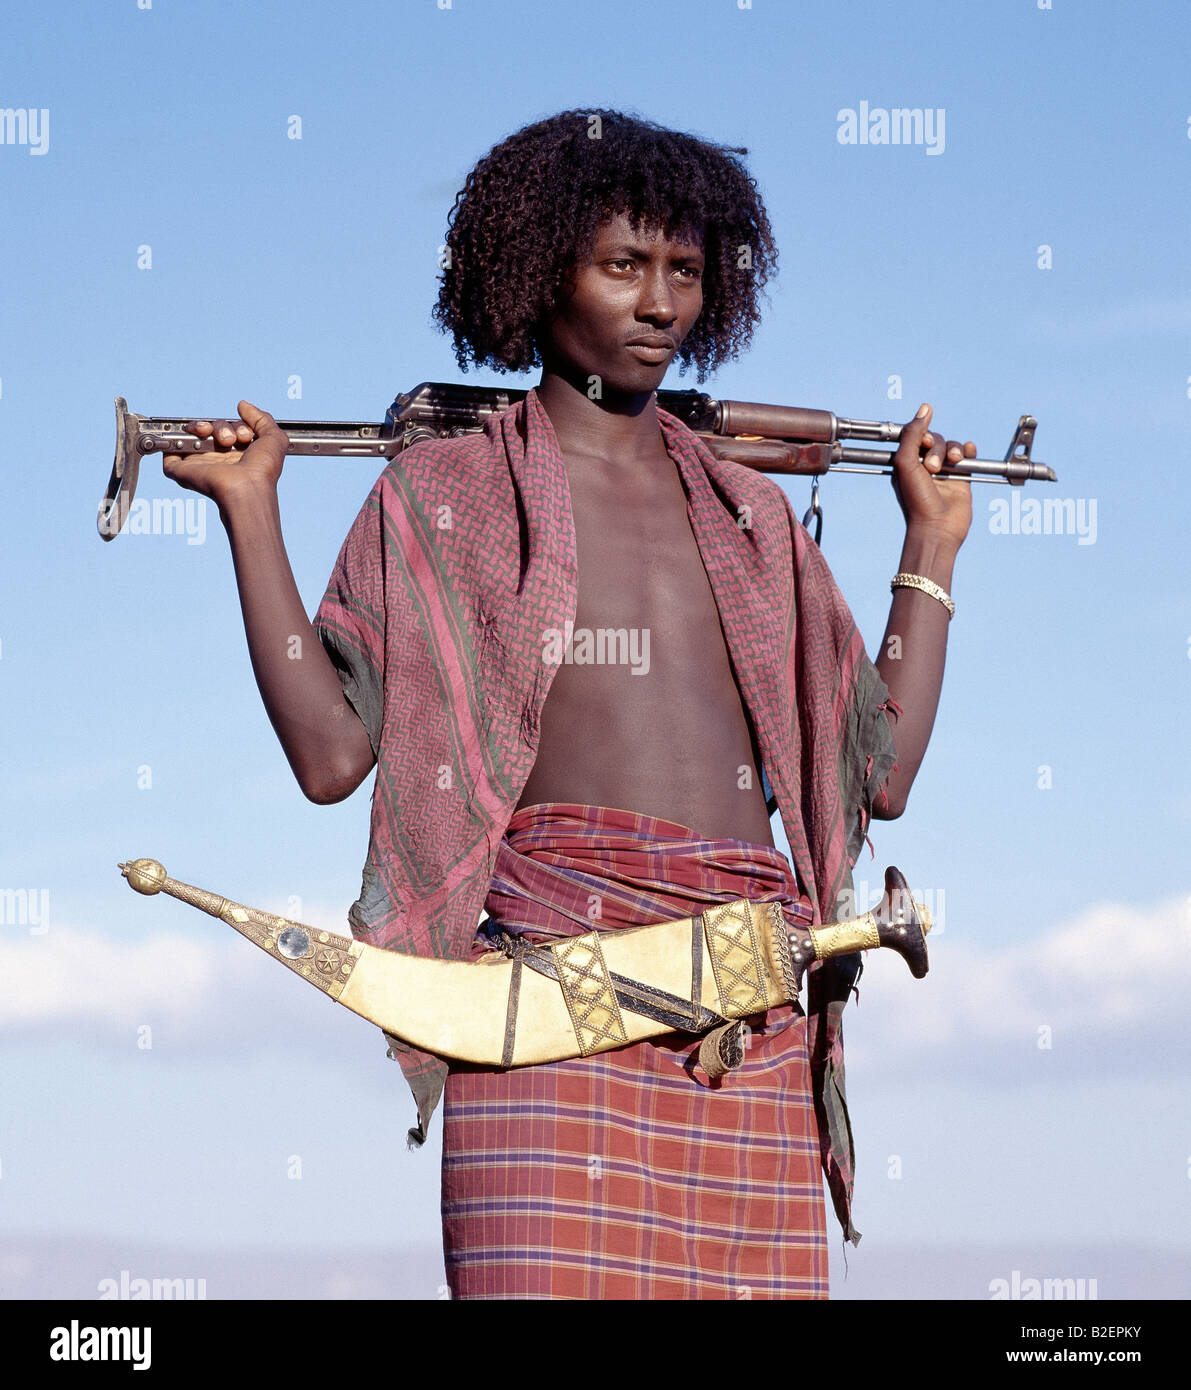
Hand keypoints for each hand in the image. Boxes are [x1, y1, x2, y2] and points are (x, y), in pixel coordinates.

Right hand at [162, 400, 289, 511]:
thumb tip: (243, 405)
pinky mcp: (181, 470)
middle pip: (212, 429)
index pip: (230, 431)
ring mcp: (199, 464)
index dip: (238, 426)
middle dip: (222, 426)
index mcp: (238, 456)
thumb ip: (262, 418)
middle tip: (231, 440)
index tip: (247, 436)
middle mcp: (218, 460)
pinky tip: (199, 436)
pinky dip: (178, 437)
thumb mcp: (275, 439)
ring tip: (217, 438)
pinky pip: (169, 449)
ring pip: (192, 434)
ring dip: (203, 426)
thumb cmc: (263, 470)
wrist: (247, 488)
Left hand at [890, 402, 973, 550]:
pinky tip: (967, 453)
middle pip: (936, 439)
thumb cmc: (916, 500)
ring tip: (951, 464)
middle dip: (937, 448)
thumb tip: (925, 409)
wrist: (936, 528)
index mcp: (906, 462)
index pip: (916, 435)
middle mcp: (924, 465)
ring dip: (953, 449)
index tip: (924, 444)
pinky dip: (968, 450)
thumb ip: (912, 435)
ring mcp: (944, 471)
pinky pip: (967, 454)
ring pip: (952, 445)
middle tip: (932, 468)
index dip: (922, 435)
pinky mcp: (961, 477)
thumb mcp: (906, 463)